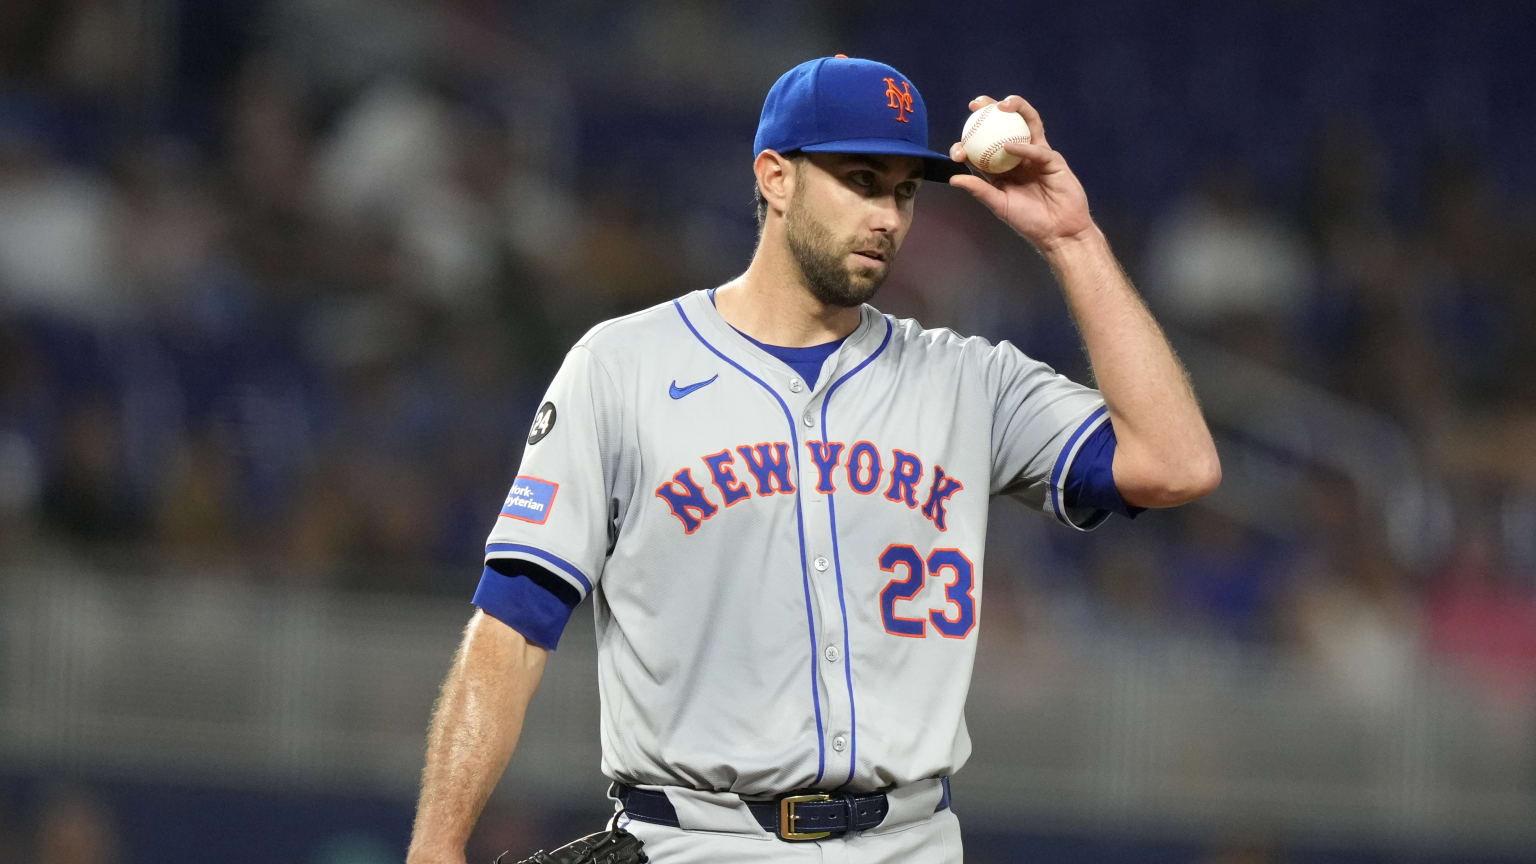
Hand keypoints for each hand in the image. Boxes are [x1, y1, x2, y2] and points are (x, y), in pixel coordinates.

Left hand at [948, 95, 1095, 251]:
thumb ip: (979, 190)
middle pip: (1004, 125)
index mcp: (1001, 167)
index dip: (968, 141)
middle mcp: (1017, 156)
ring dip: (1015, 108)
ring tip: (1001, 105)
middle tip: (975, 105)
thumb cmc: (1029, 221)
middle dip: (989, 109)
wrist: (1058, 232)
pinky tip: (1011, 146)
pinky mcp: (1053, 159)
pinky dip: (1024, 147)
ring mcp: (1036, 154)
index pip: (982, 147)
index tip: (957, 147)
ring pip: (1026, 123)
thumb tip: (953, 179)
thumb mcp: (999, 204)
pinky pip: (1037, 148)